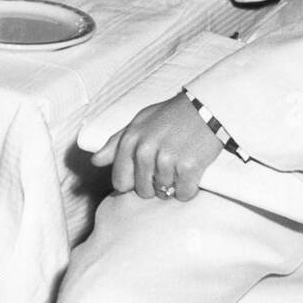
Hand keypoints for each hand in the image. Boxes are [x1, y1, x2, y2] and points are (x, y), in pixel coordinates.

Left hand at [93, 93, 223, 200]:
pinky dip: (188, 188)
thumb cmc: (171, 115)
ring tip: (179, 164)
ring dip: (172, 184)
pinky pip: (183, 194)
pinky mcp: (188, 167)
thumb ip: (115, 143)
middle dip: (154, 185)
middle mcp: (145, 151)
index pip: (120, 182)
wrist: (206, 108)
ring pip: (163, 193)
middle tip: (166, 167)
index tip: (144, 174)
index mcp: (131, 140)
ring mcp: (167, 160)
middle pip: (142, 191)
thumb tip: (95, 161)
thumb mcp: (140, 122)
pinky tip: (191, 172)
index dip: (132, 182)